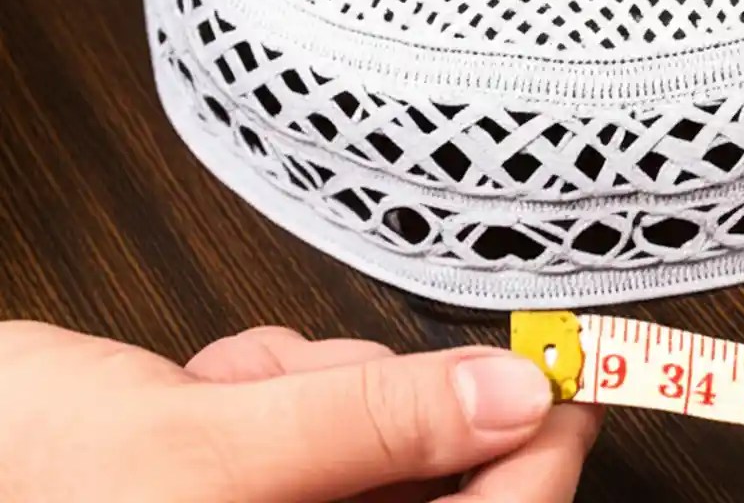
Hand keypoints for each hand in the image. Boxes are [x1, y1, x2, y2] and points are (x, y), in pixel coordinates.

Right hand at [0, 322, 602, 501]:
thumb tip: (511, 395)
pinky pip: (320, 411)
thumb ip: (375, 421)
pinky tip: (203, 394)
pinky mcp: (266, 477)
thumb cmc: (29, 481)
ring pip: (374, 427)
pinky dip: (279, 384)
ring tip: (214, 395)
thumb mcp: (209, 453)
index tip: (570, 383)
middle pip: (435, 478)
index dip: (541, 461)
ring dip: (310, 389)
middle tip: (306, 382)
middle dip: (376, 410)